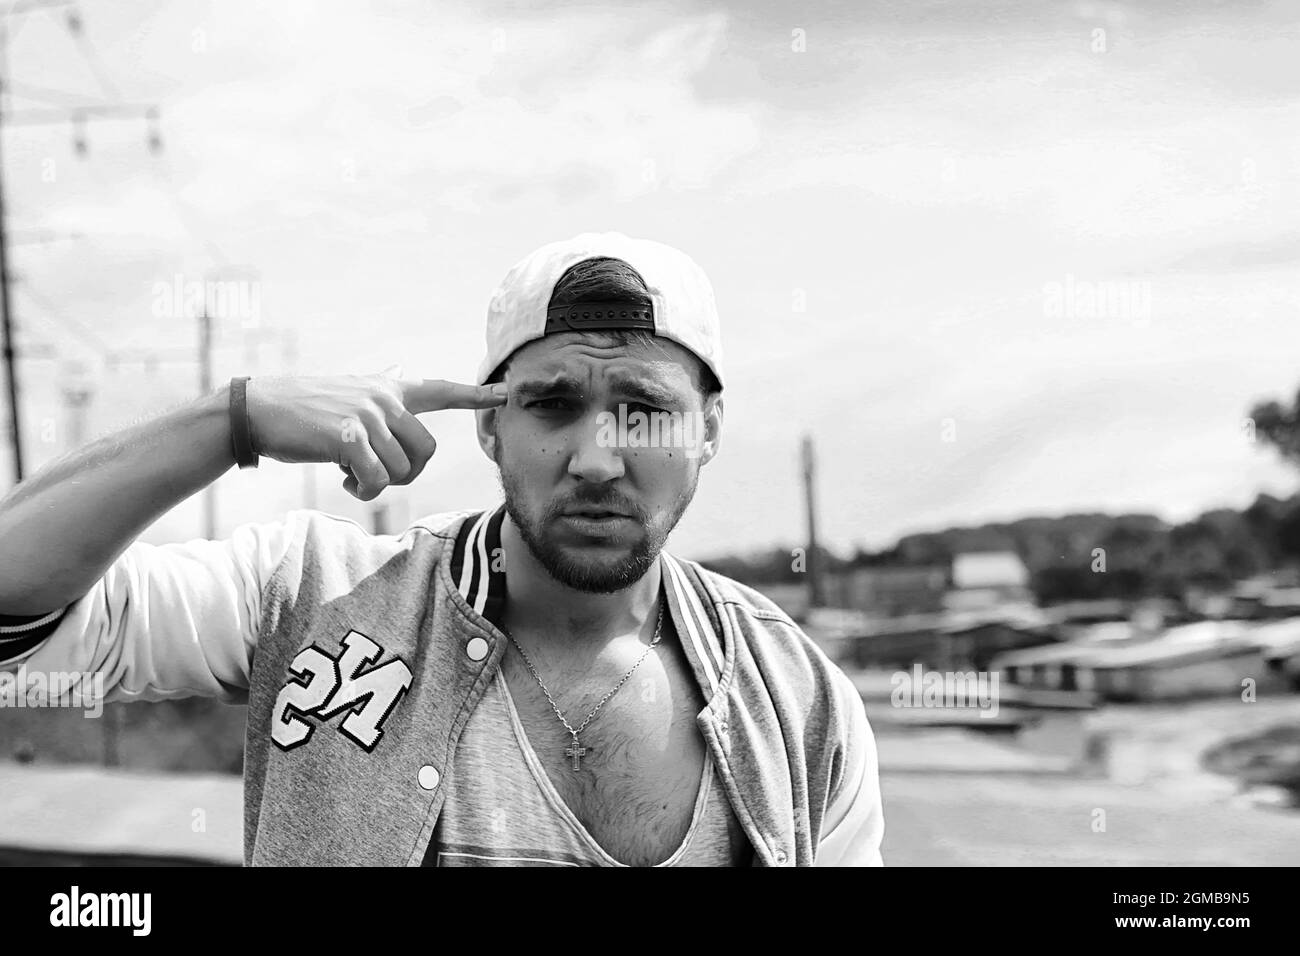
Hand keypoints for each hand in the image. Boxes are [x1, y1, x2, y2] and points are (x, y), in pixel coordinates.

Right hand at [245, 371, 506, 499]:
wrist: (258, 411)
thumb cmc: (304, 408)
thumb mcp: (350, 390)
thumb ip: (382, 388)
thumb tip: (401, 370)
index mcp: (389, 388)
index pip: (441, 390)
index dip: (475, 396)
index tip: (506, 393)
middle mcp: (384, 398)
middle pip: (427, 450)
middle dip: (407, 473)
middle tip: (376, 474)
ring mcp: (367, 415)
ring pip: (402, 470)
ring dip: (379, 484)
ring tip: (353, 473)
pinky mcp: (348, 436)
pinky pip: (377, 481)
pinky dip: (364, 490)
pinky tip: (345, 480)